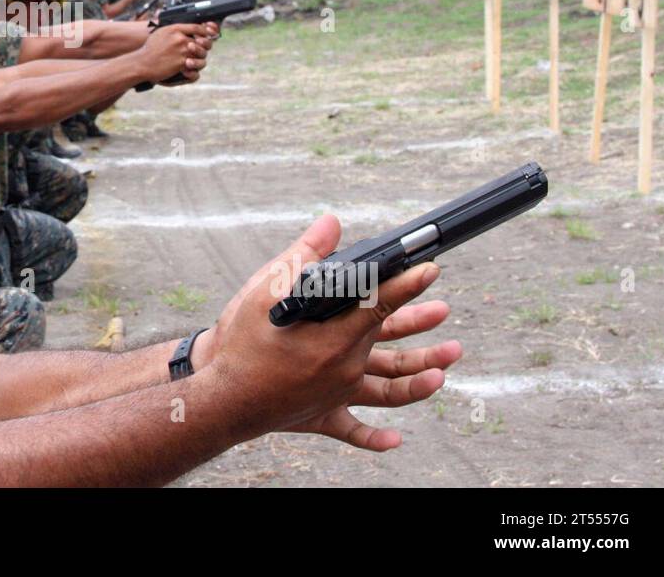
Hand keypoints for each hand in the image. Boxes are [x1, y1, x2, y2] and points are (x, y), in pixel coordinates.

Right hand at [137, 22, 211, 81]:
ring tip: (194, 60)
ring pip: (202, 54)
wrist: (142, 63)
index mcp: (175, 29)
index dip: (204, 32)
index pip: (197, 27)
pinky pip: (196, 66)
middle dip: (203, 47)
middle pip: (202, 41)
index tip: (205, 36)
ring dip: (200, 58)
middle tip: (200, 50)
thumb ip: (174, 29)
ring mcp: (182, 51)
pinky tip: (188, 69)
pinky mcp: (182, 63)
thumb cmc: (150, 49)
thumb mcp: (161, 33)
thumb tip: (184, 29)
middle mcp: (181, 39)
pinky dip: (194, 68)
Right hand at [200, 215, 454, 444]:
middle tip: (443, 309)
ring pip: (386, 389)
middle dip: (418, 324)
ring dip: (418, 378)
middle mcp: (342, 368)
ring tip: (444, 370)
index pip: (380, 303)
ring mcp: (335, 394)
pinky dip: (374, 437)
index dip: (408, 284)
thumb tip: (330, 224)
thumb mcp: (266, 290)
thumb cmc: (240, 342)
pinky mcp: (320, 415)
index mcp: (332, 336)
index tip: (430, 270)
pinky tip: (395, 440)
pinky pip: (352, 429)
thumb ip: (304, 256)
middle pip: (389, 342)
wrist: (219, 396)